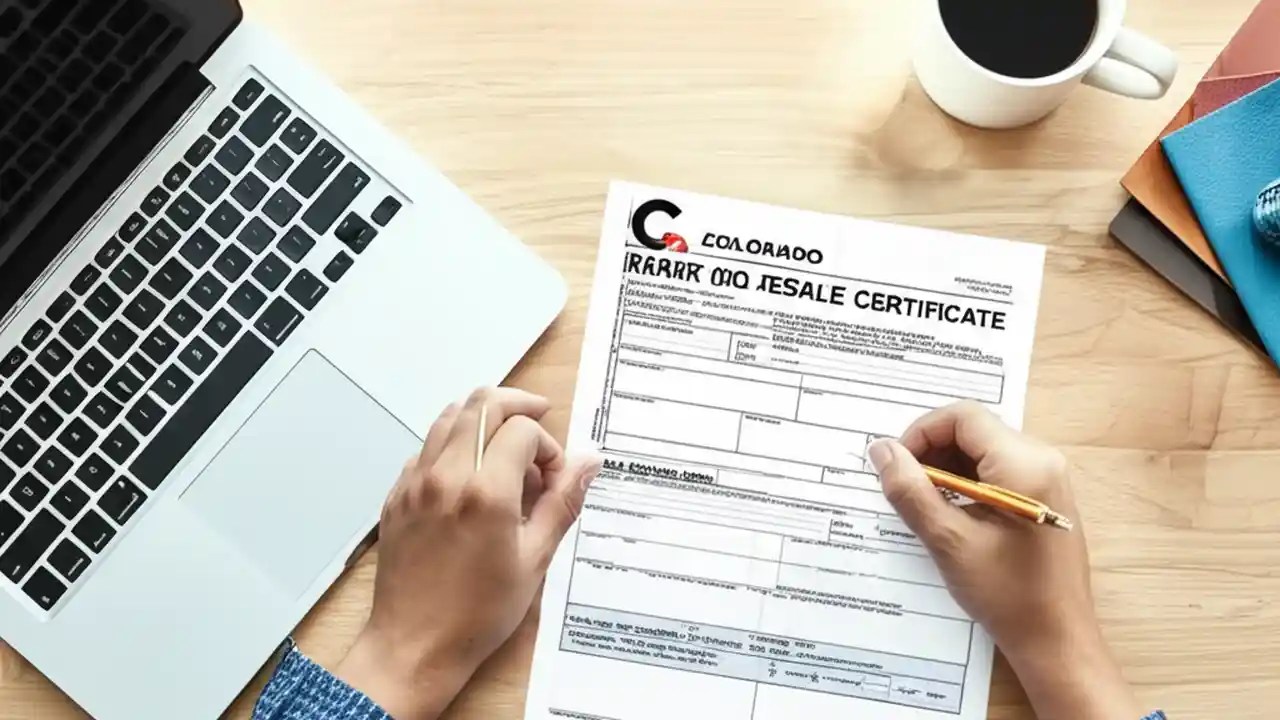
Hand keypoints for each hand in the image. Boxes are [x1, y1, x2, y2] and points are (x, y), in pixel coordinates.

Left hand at [334, 388, 600, 719]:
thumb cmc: (479, 613)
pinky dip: (454, 446)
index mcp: (486, 492)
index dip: (548, 447)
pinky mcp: (397, 495)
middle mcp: (446, 476)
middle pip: (482, 404)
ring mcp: (415, 483)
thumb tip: (589, 463)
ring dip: (483, 420)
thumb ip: (562, 503)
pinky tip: (471, 479)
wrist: (413, 646)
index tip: (553, 480)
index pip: (522, 429)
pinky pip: (427, 448)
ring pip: (449, 416)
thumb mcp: (534, 560)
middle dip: (517, 406)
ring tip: (505, 450)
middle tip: (539, 419)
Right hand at [870, 402, 1139, 719]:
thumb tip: (881, 450)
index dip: (921, 432)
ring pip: (984, 450)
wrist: (1058, 640)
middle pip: (974, 430)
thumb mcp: (949, 541)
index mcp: (1024, 463)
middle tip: (905, 487)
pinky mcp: (1046, 497)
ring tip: (925, 504)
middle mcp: (1043, 459)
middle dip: (932, 450)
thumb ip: (911, 490)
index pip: (963, 417)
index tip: (896, 465)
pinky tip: (951, 514)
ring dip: (948, 467)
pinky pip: (999, 470)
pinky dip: (968, 482)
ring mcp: (1049, 477)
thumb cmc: (1007, 594)